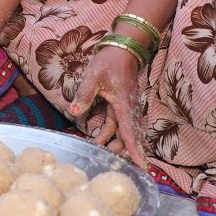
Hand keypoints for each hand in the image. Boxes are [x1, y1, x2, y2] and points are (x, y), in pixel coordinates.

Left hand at [68, 45, 148, 168]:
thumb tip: (74, 112)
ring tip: (101, 151)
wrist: (122, 50)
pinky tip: (99, 139)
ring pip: (123, 131)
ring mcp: (126, 107)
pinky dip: (111, 132)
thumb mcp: (94, 76)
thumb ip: (84, 94)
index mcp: (124, 104)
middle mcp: (129, 109)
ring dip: (115, 142)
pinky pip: (119, 123)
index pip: (130, 132)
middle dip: (122, 150)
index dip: (135, 150)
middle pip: (128, 135)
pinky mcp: (122, 105)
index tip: (141, 165)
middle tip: (110, 162)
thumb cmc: (109, 61)